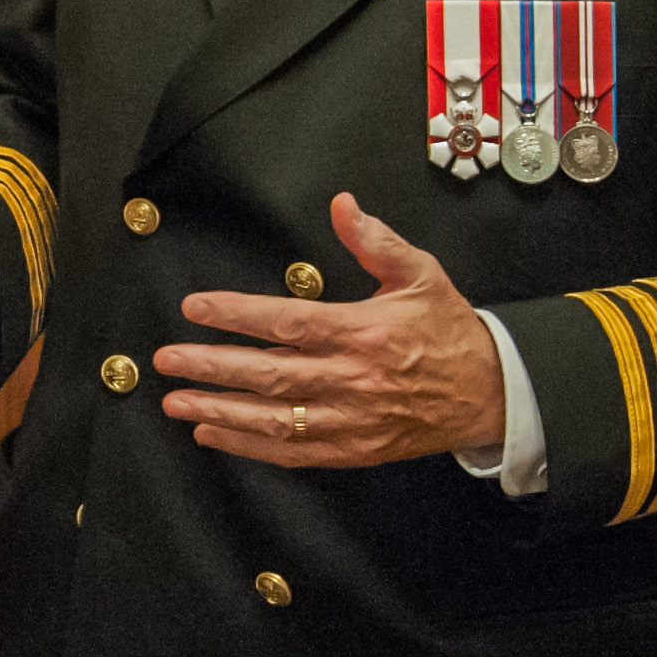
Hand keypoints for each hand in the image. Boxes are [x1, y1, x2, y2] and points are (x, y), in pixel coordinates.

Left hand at [153, 192, 504, 466]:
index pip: (288, 323)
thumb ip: (375, 241)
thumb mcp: (421, 274)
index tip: (195, 307)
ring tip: (175, 401)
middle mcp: (353, 379)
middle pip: (271, 375)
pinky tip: (212, 433)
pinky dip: (249, 446)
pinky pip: (294, 452)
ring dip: (220, 411)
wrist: (490, 392)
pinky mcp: (353, 449)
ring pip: (275, 420)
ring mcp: (352, 420)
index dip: (238, 315)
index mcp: (364, 332)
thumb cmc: (449, 329)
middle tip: (166, 360)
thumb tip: (342, 204)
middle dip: (212, 367)